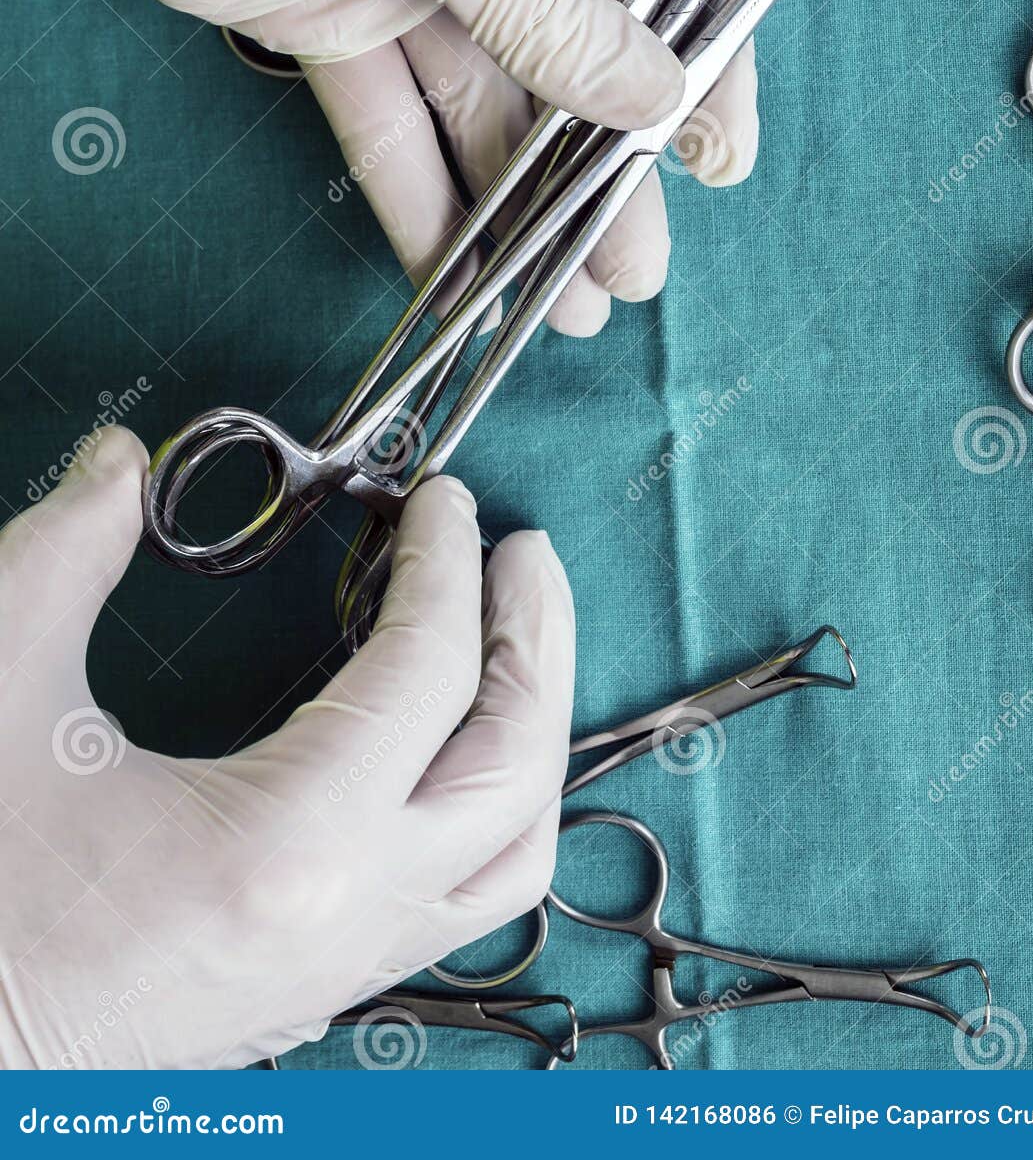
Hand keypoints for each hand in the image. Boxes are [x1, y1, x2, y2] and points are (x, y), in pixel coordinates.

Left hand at [0, 0, 758, 335]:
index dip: (701, 58)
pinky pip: (395, 118)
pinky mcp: (336, 18)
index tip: (720, 159)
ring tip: (567, 303)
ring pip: (488, 100)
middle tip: (635, 270)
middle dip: (608, 164)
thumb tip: (657, 98)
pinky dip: (422, 194)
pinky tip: (461, 274)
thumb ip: (555, 14)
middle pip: (577, 48)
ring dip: (524, 203)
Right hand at [0, 429, 573, 1068]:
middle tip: (524, 554)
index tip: (446, 500)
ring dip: (535, 736)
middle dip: (540, 643)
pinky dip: (490, 810)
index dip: (447, 566)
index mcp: (289, 842)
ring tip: (516, 645)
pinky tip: (449, 755)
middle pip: (515, 768)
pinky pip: (461, 903)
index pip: (428, 674)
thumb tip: (120, 464)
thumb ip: (67, 557)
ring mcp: (346, 971)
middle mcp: (350, 918)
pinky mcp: (320, 993)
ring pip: (514, 857)